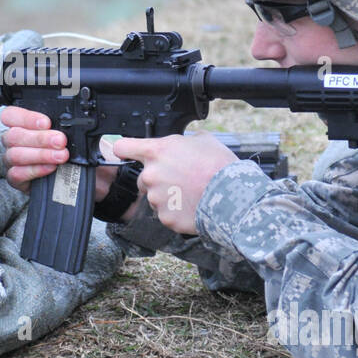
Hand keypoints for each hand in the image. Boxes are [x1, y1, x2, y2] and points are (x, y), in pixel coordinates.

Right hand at [0, 106, 117, 197]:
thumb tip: (79, 124)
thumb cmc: (71, 151)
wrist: (80, 175)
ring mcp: (13, 161)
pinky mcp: (16, 179)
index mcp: (22, 124)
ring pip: (15, 155)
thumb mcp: (72, 134)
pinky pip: (17, 174)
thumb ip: (68, 127)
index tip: (47, 122)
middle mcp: (14, 142)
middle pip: (14, 135)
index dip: (26, 118)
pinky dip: (35, 170)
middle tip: (60, 141)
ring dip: (40, 154)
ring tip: (61, 156)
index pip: (11, 115)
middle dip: (40, 138)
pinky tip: (51, 168)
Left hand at [110, 134, 238, 234]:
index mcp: (156, 152)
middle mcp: (150, 175)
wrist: (234, 196)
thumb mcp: (202, 140)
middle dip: (158, 178)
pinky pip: (166, 213)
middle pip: (143, 177)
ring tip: (192, 193)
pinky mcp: (165, 217)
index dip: (124, 149)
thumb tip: (181, 144)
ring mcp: (156, 199)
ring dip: (168, 196)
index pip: (123, 147)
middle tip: (181, 179)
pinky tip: (193, 206)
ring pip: (155, 197)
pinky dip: (177, 211)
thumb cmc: (220, 165)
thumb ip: (182, 142)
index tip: (125, 152)